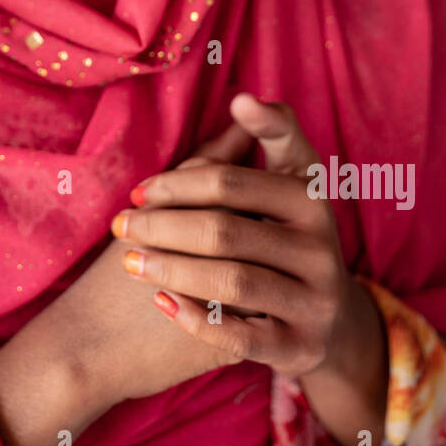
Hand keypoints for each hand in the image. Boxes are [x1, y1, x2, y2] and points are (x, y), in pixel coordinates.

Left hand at [109, 93, 362, 380]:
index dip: (178, 182)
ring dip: (171, 269)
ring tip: (130, 262)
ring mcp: (315, 300)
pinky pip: (241, 336)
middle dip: (162, 226)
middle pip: (225, 229)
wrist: (324, 318)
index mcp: (311, 198)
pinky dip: (196, 319)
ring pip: (232, 281)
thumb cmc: (286, 233)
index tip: (139, 191)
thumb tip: (243, 98)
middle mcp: (322, 248)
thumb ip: (266, 138)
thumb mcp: (286, 182)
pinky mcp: (301, 347)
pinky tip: (161, 303)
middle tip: (120, 226)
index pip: (231, 180)